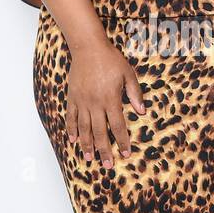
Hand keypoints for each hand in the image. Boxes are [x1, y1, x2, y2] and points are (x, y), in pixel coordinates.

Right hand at [65, 37, 144, 167]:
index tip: (126, 154)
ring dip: (87, 144)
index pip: (118, 126)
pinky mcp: (73, 97)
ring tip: (89, 158)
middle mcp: (95, 103)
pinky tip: (73, 140)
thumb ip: (135, 93)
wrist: (88, 47)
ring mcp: (82, 101)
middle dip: (105, 150)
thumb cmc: (110, 59)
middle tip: (107, 165)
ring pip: (84, 128)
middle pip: (100, 132)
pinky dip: (71, 129)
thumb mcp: (128, 74)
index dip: (122, 141)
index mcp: (111, 99)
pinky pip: (71, 116)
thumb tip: (142, 111)